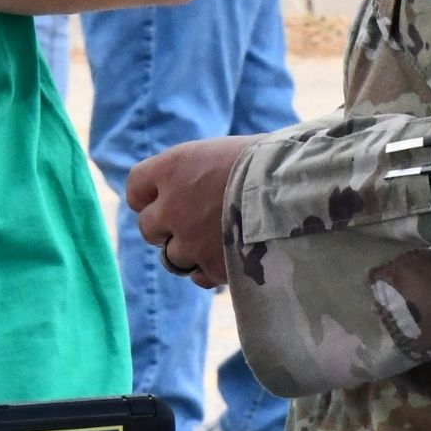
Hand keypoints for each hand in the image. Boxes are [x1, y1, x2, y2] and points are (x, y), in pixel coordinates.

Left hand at [125, 135, 257, 290]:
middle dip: (166, 227)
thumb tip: (186, 189)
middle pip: (148, 226)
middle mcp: (171, 205)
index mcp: (171, 168)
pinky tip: (227, 258)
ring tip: (214, 242)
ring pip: (171, 256)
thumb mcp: (219, 154)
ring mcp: (189, 239)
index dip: (147, 195)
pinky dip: (209, 270)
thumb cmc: (264, 161)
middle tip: (192, 223)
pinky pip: (198, 276)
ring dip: (188, 252)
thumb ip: (193, 174)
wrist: (294, 187)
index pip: (136, 186)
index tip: (161, 198)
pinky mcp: (212, 266)